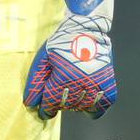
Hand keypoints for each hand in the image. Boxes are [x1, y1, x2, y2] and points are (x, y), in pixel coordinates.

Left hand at [23, 0, 116, 120]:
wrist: (87, 28)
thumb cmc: (62, 43)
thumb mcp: (43, 59)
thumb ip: (35, 82)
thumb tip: (31, 104)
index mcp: (64, 75)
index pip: (51, 103)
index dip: (45, 111)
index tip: (43, 111)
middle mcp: (82, 81)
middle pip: (66, 106)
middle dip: (58, 104)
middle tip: (57, 94)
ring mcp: (97, 83)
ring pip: (82, 108)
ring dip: (74, 105)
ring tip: (71, 91)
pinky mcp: (109, 84)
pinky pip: (101, 107)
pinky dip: (92, 108)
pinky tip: (85, 100)